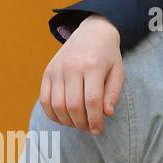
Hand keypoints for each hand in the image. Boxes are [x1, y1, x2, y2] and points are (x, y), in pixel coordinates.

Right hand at [39, 15, 122, 134]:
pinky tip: (63, 118)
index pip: (92, 100)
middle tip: (88, 128)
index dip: (94, 119)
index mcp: (93, 66)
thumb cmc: (108, 56)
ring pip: (57, 105)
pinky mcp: (47, 72)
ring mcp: (57, 69)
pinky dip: (52, 114)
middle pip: (73, 105)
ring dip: (67, 121)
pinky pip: (44, 99)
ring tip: (78, 124)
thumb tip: (107, 114)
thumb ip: (113, 92)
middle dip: (81, 123)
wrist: (92, 32)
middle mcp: (72, 67)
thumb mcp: (118, 71)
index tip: (98, 130)